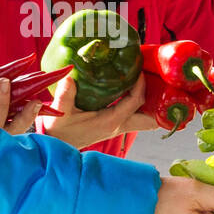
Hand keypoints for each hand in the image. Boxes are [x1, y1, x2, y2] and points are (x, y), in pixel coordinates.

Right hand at [40, 73, 155, 148]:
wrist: (56, 144)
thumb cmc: (59, 130)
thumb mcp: (61, 112)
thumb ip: (65, 95)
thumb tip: (70, 77)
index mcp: (111, 121)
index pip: (136, 102)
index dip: (141, 85)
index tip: (138, 69)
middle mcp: (118, 126)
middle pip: (150, 120)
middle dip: (157, 104)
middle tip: (154, 83)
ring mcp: (117, 127)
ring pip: (144, 119)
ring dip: (149, 104)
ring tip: (145, 83)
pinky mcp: (113, 125)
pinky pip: (133, 115)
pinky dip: (137, 103)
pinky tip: (129, 88)